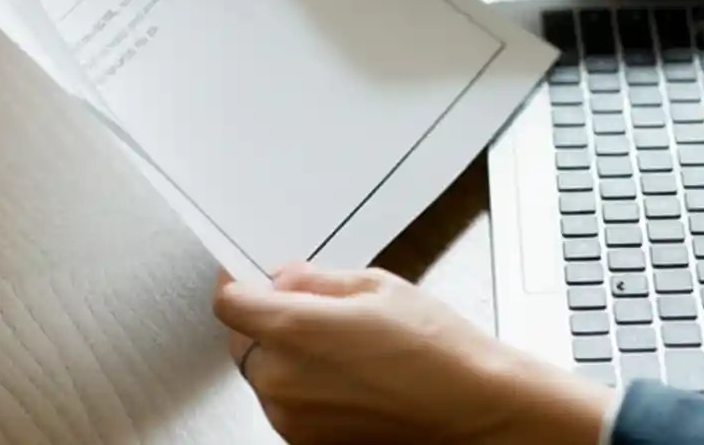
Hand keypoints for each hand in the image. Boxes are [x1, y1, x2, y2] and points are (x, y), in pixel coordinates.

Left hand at [213, 263, 610, 444]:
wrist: (474, 410)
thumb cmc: (437, 351)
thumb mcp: (376, 287)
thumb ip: (315, 280)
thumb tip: (282, 277)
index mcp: (294, 330)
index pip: (228, 303)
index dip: (237, 283)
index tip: (247, 276)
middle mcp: (282, 379)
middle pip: (241, 339)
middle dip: (264, 318)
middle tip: (308, 306)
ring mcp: (291, 418)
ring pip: (263, 373)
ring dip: (283, 354)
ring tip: (340, 346)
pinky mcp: (306, 442)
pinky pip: (285, 403)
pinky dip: (301, 386)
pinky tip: (346, 375)